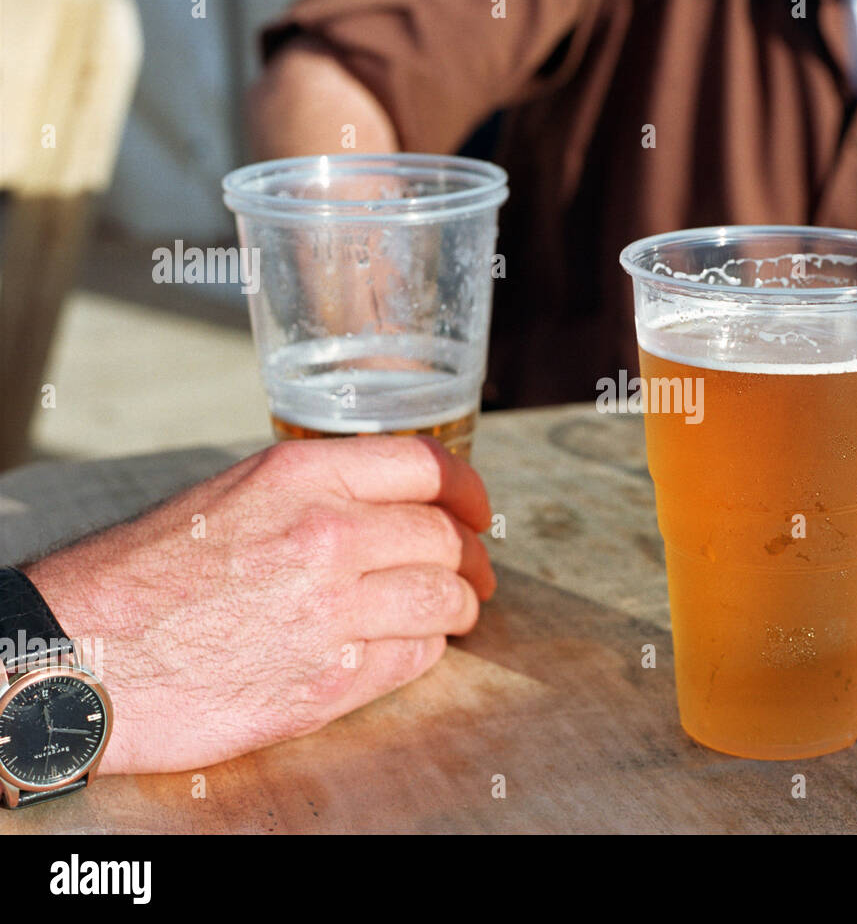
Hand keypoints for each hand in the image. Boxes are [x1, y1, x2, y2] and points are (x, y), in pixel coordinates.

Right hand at [22, 436, 495, 774]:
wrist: (80, 656)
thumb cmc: (148, 574)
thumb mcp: (232, 496)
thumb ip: (318, 492)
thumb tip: (393, 505)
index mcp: (303, 477)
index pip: (429, 468)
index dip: (469, 492)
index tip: (480, 513)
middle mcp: (328, 535)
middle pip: (446, 539)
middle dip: (472, 560)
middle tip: (475, 575)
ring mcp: (331, 611)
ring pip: (444, 601)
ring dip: (456, 609)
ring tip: (448, 613)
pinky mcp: (327, 683)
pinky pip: (415, 659)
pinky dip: (423, 652)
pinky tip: (407, 648)